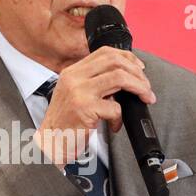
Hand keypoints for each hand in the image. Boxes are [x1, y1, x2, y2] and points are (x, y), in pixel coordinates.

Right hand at [36, 46, 153, 164]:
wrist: (49, 143)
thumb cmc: (65, 123)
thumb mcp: (74, 95)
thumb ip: (94, 83)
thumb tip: (125, 78)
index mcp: (72, 71)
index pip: (104, 52)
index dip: (127, 58)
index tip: (139, 69)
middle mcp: (74, 77)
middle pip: (115, 61)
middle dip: (137, 73)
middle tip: (146, 87)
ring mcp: (79, 91)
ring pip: (119, 78)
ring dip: (139, 88)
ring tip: (145, 98)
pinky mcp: (85, 108)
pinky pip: (114, 107)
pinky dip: (119, 118)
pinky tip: (114, 125)